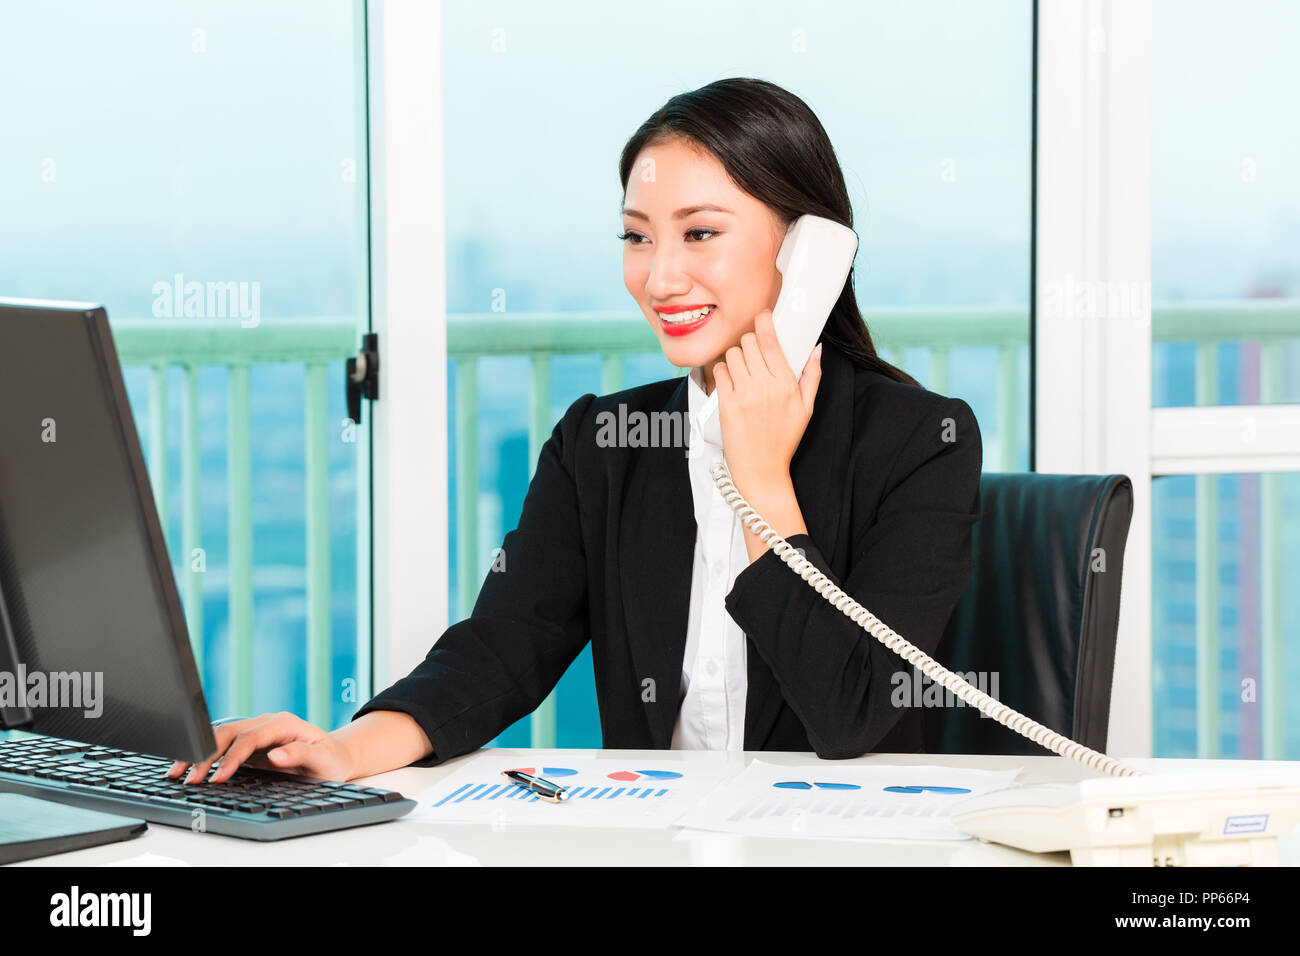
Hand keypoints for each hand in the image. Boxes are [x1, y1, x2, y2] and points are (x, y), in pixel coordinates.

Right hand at [166, 711, 357, 783]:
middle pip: (229, 733)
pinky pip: (221, 746)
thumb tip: (275, 754)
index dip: (232, 757)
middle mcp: (266, 724)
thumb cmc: (332, 760)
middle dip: (207, 754)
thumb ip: (301, 754)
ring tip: (178, 772)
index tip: (219, 777)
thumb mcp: (324, 759)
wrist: (335, 757)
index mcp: (283, 723)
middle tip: (190, 778)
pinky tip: (189, 766)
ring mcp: (255, 732)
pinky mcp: (248, 744)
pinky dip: (204, 755)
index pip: (250, 738)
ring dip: (199, 753)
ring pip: (220, 736)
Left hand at [711, 308, 822, 491]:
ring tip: (741, 372)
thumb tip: (817, 349)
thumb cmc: (784, 439)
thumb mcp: (806, 409)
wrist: (762, 470)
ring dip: (735, 358)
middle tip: (751, 355)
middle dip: (748, 344)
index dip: (764, 322)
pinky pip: (720, 372)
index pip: (771, 342)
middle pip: (748, 343)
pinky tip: (730, 383)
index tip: (762, 315)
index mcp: (787, 385)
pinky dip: (723, 372)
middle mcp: (766, 387)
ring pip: (732, 354)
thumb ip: (812, 376)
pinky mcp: (727, 404)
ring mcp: (745, 395)